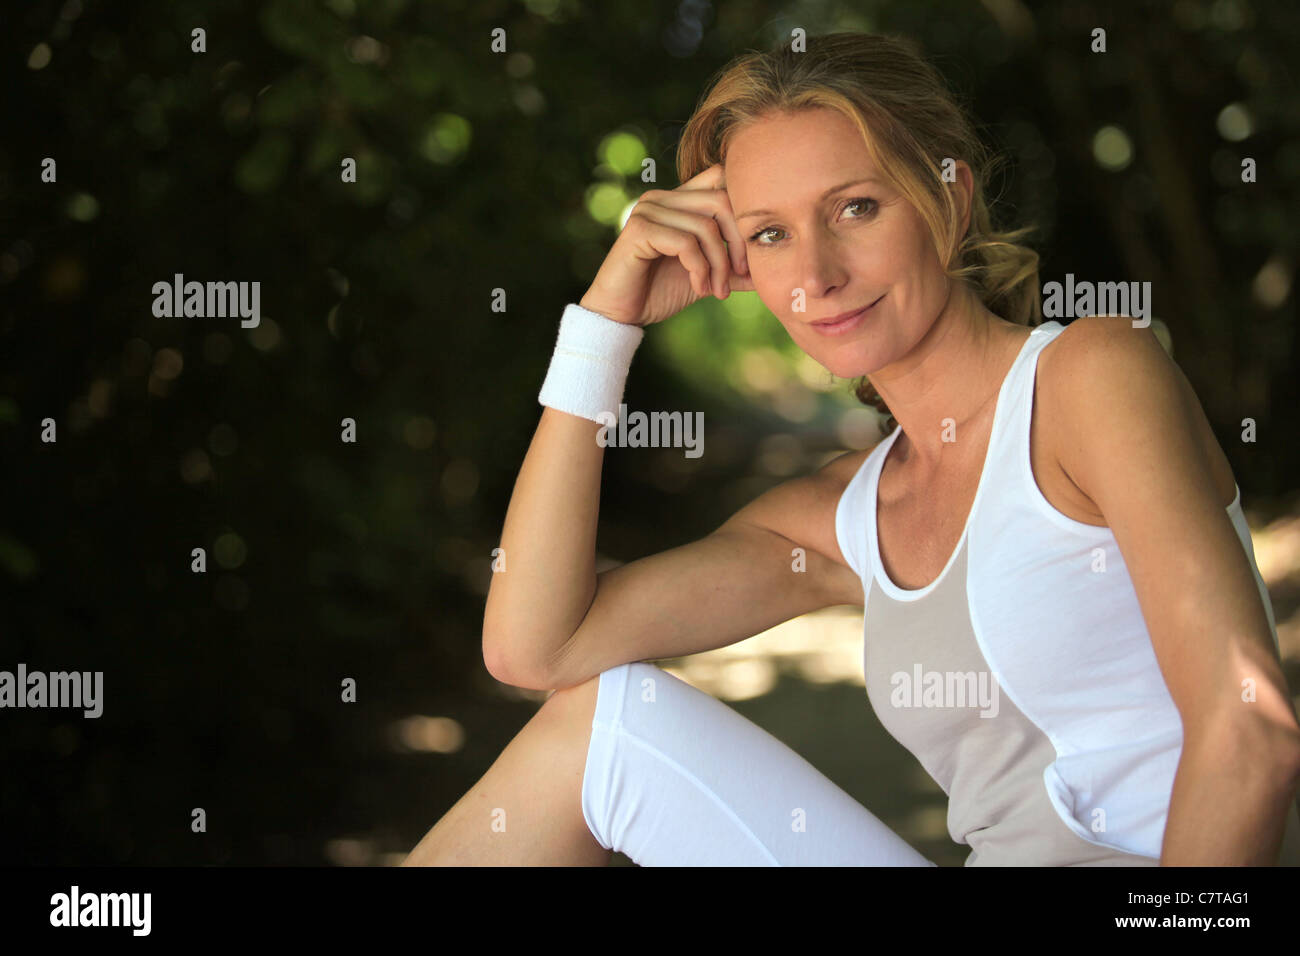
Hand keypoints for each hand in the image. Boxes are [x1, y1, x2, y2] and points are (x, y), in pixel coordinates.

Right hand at [577, 163, 755, 326]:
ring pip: (705, 226)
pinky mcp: (639, 229)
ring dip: (719, 264)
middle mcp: (662, 198)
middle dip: (739, 242)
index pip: (721, 178)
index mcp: (679, 200)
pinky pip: (685, 243)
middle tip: (741, 275)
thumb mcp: (708, 276)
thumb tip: (770, 266)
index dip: (743, 210)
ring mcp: (648, 210)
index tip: (749, 254)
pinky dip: (700, 269)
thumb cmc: (660, 292)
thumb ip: (734, 267)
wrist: (622, 315)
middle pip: (721, 200)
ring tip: (718, 291)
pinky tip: (700, 289)